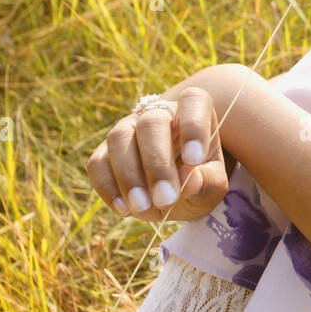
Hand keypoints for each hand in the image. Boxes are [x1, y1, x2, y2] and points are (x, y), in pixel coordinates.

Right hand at [86, 87, 229, 221]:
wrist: (175, 190)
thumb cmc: (200, 180)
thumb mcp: (212, 185)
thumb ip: (207, 182)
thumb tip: (189, 178)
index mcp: (192, 111)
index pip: (193, 101)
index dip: (193, 127)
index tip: (194, 160)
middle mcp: (157, 113)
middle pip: (151, 123)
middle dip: (157, 163)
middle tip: (166, 199)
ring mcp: (127, 129)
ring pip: (119, 138)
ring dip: (129, 176)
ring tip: (143, 207)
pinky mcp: (104, 151)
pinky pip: (98, 163)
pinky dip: (108, 187)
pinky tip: (125, 210)